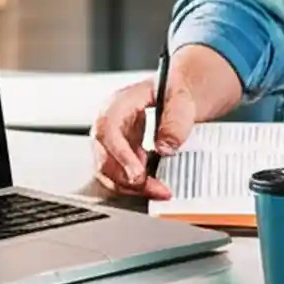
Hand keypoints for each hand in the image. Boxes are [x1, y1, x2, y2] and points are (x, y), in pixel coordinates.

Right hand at [91, 73, 194, 199]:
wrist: (174, 97)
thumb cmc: (173, 92)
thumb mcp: (180, 99)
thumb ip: (174, 122)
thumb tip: (164, 148)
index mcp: (116, 104)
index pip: (107, 130)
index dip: (120, 155)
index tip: (138, 174)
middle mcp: (106, 124)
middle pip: (103, 158)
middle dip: (128, 179)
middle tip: (156, 189)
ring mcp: (110, 142)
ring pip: (108, 173)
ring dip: (132, 187)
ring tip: (160, 190)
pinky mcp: (118, 156)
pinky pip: (118, 177)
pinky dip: (135, 186)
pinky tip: (155, 185)